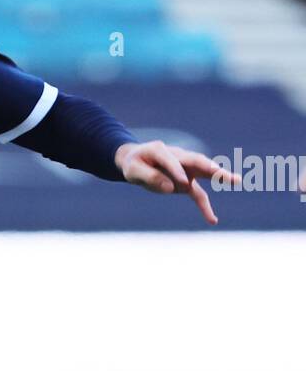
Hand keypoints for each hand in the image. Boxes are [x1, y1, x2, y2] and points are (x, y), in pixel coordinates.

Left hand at [114, 140, 240, 224]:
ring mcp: (185, 169)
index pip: (173, 160)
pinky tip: (212, 220)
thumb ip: (150, 177)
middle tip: (227, 174)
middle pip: (198, 161)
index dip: (177, 171)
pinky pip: (198, 195)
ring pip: (204, 173)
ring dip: (220, 177)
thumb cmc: (133, 164)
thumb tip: (171, 188)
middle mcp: (178, 157)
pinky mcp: (186, 182)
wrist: (135, 161)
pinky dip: (205, 207)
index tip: (182, 183)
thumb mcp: (133, 171)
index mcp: (162, 150)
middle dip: (213, 168)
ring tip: (237, 181)